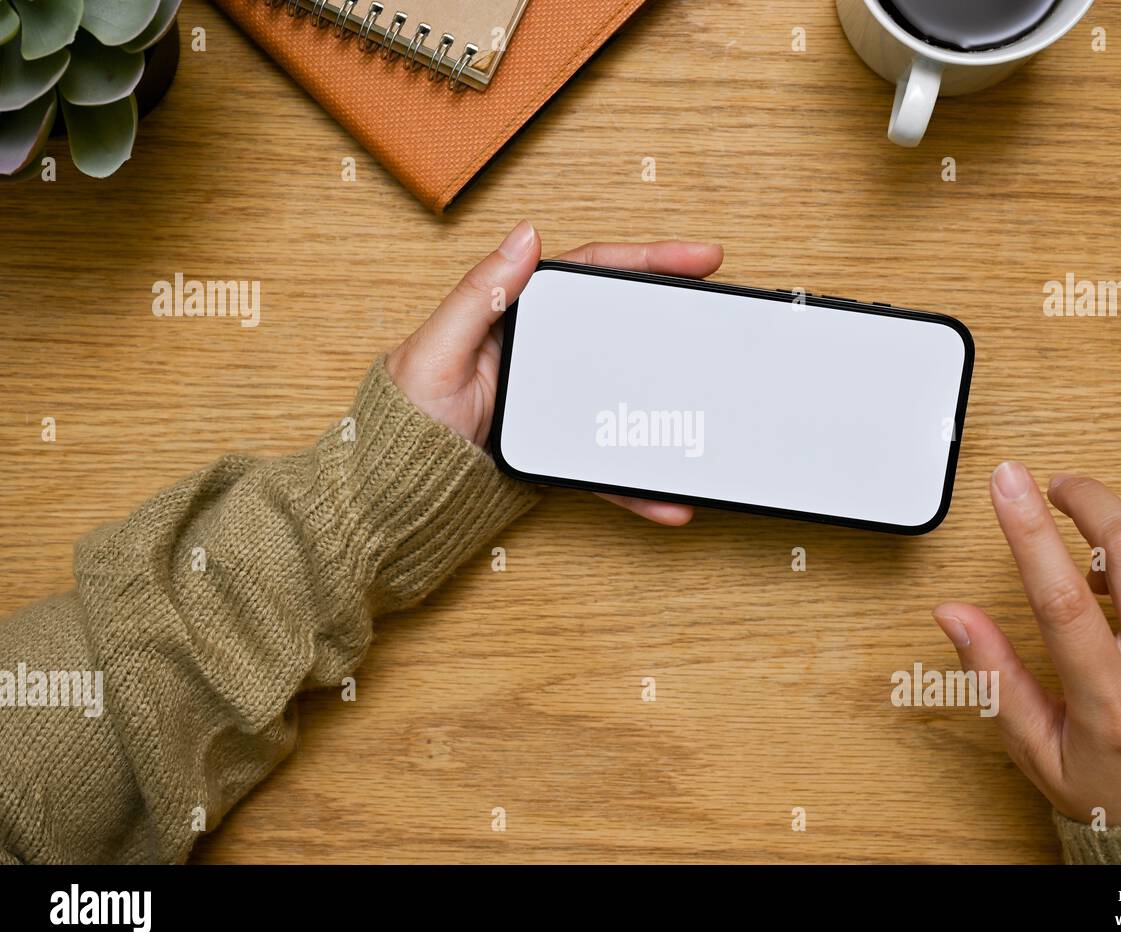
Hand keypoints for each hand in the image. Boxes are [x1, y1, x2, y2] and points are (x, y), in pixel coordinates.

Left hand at [386, 220, 723, 525]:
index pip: (590, 274)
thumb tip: (526, 236)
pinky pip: (607, 462)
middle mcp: (541, 351)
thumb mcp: (435, 351)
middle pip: (622, 324)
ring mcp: (554, 400)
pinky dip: (637, 485)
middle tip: (722, 305)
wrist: (394, 495)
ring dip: (670, 404)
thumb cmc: (402, 421)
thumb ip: (480, 295)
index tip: (697, 257)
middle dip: (674, 313)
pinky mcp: (557, 448)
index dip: (646, 259)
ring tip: (711, 405)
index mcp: (514, 315)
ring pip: (626, 394)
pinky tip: (668, 501)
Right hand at [933, 463, 1120, 824]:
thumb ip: (992, 674)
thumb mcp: (1036, 748)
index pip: (1061, 597)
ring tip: (1100, 564)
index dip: (1029, 529)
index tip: (1009, 482)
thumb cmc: (1116, 794)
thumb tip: (952, 612)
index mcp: (1111, 705)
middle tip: (1059, 489)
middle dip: (1088, 499)